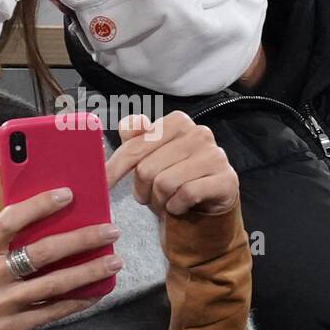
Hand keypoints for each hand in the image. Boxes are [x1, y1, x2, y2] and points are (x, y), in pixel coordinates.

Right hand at [0, 188, 122, 329]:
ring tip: (114, 261)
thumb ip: (4, 242)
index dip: (39, 205)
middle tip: (109, 230)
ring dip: (88, 272)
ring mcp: (2, 303)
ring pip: (53, 284)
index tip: (68, 194)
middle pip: (41, 253)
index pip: (9, 221)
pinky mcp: (13, 327)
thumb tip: (48, 218)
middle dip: (80, 240)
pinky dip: (77, 301)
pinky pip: (52, 312)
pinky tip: (97, 292)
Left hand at [105, 112, 238, 216]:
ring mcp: (215, 155)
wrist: (207, 205)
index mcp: (177, 122)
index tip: (103, 184)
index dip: (115, 169)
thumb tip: (129, 123)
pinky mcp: (226, 178)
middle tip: (150, 196)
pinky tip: (181, 206)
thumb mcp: (150, 160)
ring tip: (167, 201)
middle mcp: (199, 133)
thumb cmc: (175, 179)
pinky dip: (177, 207)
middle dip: (143, 190)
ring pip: (165, 182)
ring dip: (160, 201)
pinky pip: (186, 194)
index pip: (134, 146)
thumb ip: (135, 139)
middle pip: (147, 168)